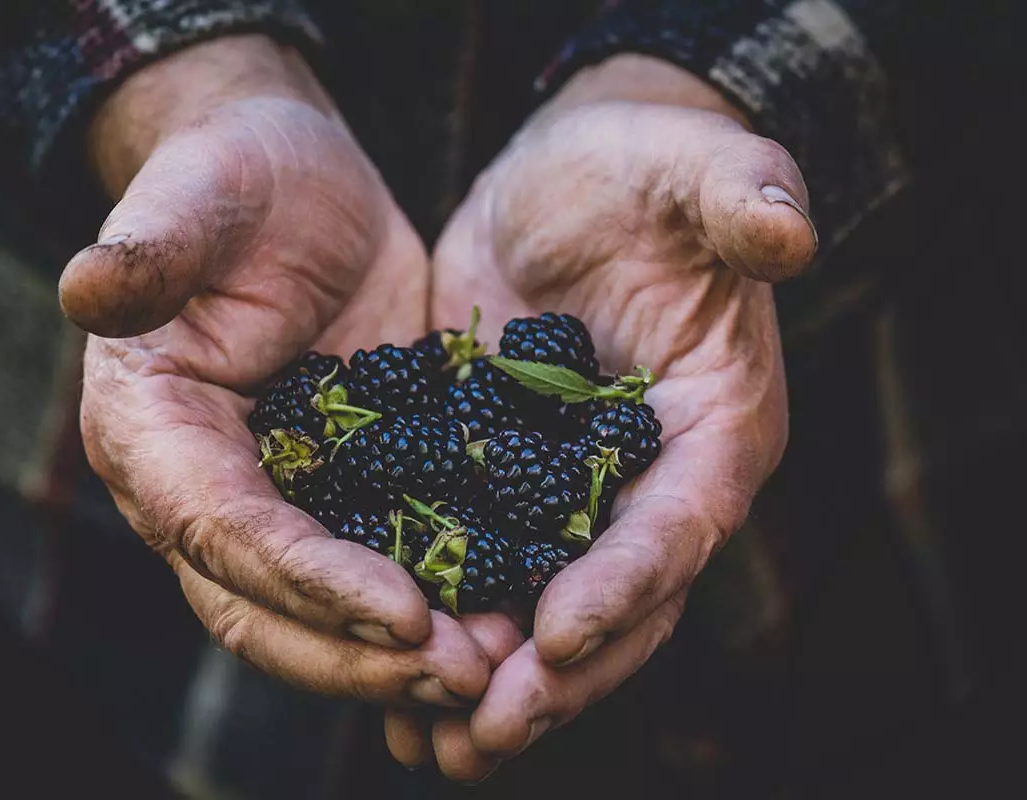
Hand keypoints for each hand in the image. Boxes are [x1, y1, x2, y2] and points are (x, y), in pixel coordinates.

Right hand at [61, 36, 489, 707]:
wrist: (294, 188)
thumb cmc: (233, 178)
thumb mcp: (198, 196)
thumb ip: (151, 248)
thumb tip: (87, 287)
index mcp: (151, 431)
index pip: (220, 530)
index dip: (306, 581)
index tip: (406, 614)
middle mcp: (203, 491)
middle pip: (266, 610)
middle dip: (360, 656)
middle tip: (471, 675)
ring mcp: (276, 503)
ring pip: (322, 617)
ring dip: (402, 659)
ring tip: (505, 663)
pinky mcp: (345, 493)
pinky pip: (382, 570)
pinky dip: (439, 607)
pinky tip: (515, 618)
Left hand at [389, 54, 816, 778]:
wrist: (571, 185)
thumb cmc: (642, 168)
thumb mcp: (691, 168)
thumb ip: (742, 196)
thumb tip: (787, 231)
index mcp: (715, 428)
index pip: (681, 522)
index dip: (627, 582)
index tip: (556, 636)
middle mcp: (653, 486)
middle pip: (619, 604)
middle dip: (555, 676)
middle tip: (482, 733)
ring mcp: (578, 498)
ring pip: (546, 613)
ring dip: (495, 687)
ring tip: (426, 747)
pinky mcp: (506, 487)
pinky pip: (484, 577)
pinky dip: (448, 633)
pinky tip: (388, 686)